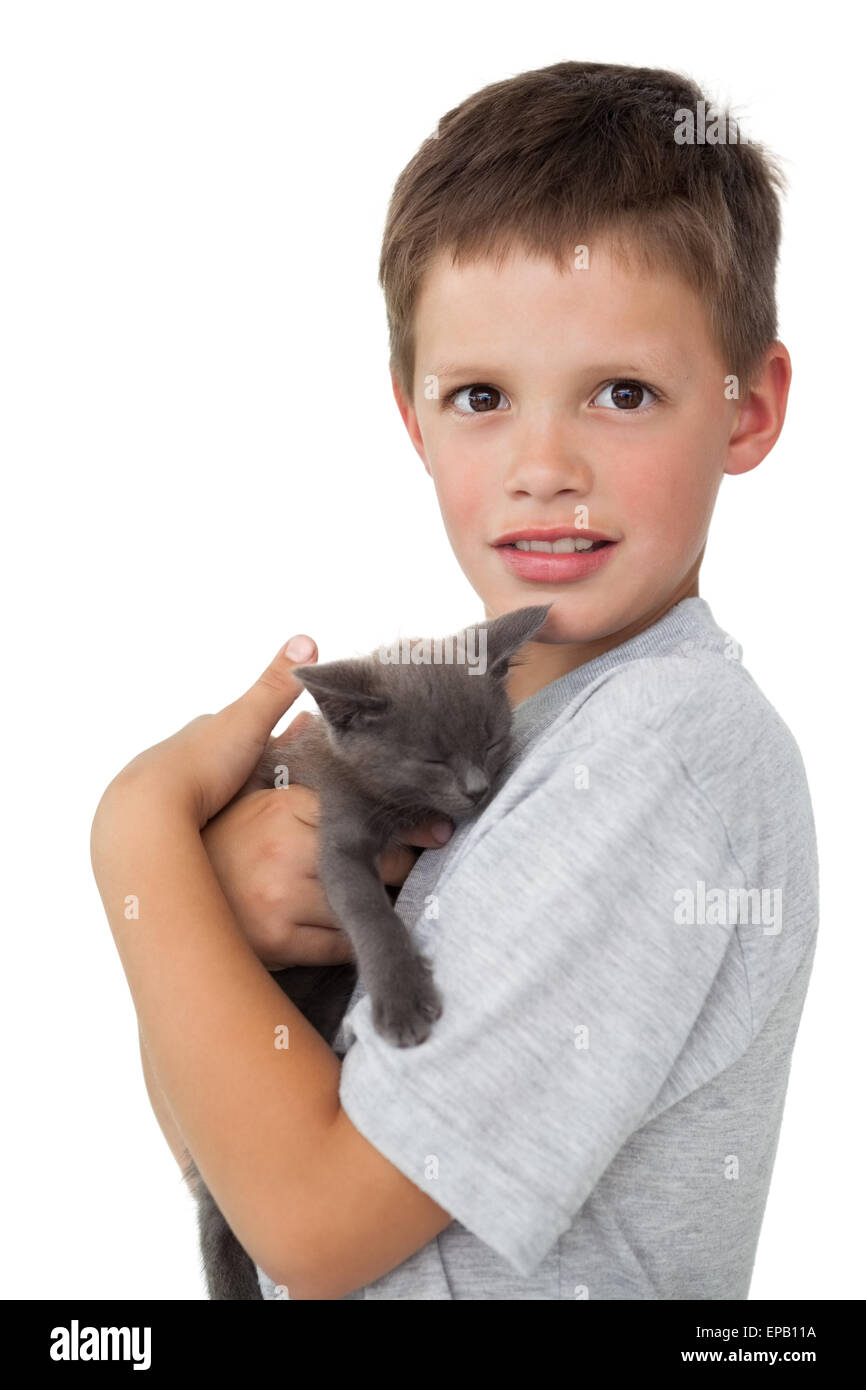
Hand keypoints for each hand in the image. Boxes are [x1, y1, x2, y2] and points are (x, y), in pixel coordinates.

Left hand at [93, 634, 322, 831]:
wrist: (150, 811)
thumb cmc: (201, 761)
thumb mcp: (249, 718)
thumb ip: (277, 685)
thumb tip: (307, 639)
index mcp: (209, 727)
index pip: (249, 722)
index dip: (278, 727)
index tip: (304, 729)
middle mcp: (191, 752)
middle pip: (236, 754)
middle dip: (263, 759)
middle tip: (293, 771)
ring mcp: (181, 788)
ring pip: (222, 785)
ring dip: (244, 788)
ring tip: (271, 803)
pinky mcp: (177, 822)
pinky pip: (212, 815)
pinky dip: (228, 814)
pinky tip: (237, 826)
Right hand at [203, 718, 453, 968]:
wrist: (160, 891)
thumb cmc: (214, 833)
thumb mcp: (243, 783)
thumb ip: (281, 747)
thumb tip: (309, 710)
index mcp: (284, 807)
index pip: (363, 816)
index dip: (405, 826)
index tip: (438, 828)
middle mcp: (284, 850)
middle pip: (375, 862)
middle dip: (400, 866)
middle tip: (419, 868)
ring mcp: (280, 897)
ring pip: (360, 904)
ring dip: (378, 904)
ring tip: (388, 899)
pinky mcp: (278, 940)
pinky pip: (339, 944)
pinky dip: (349, 937)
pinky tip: (349, 927)